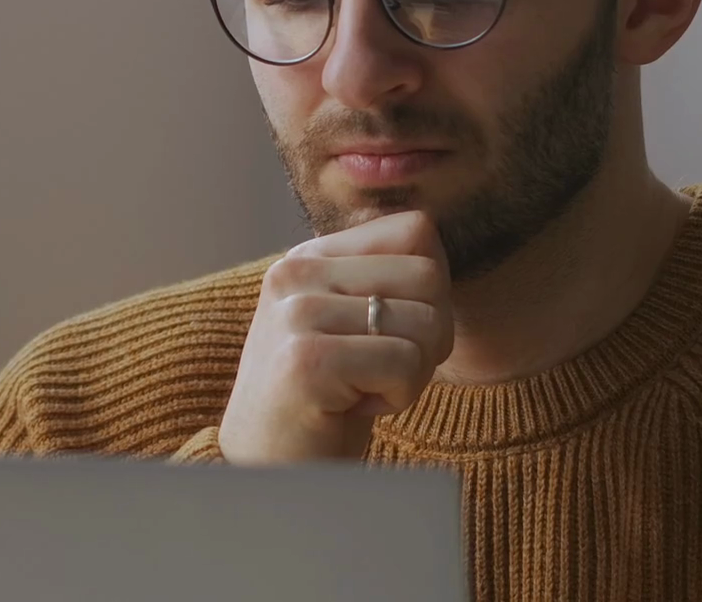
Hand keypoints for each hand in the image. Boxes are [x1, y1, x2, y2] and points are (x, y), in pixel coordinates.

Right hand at [218, 210, 454, 463]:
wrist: (267, 472)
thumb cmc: (323, 403)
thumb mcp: (347, 322)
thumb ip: (381, 277)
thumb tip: (433, 240)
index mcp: (308, 256)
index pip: (416, 230)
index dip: (430, 289)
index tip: (392, 333)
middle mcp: (295, 273)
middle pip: (428, 275)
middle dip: (429, 336)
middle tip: (382, 372)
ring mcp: (296, 314)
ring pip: (426, 322)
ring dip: (413, 373)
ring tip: (364, 390)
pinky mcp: (306, 360)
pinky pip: (406, 362)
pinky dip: (399, 396)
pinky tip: (354, 407)